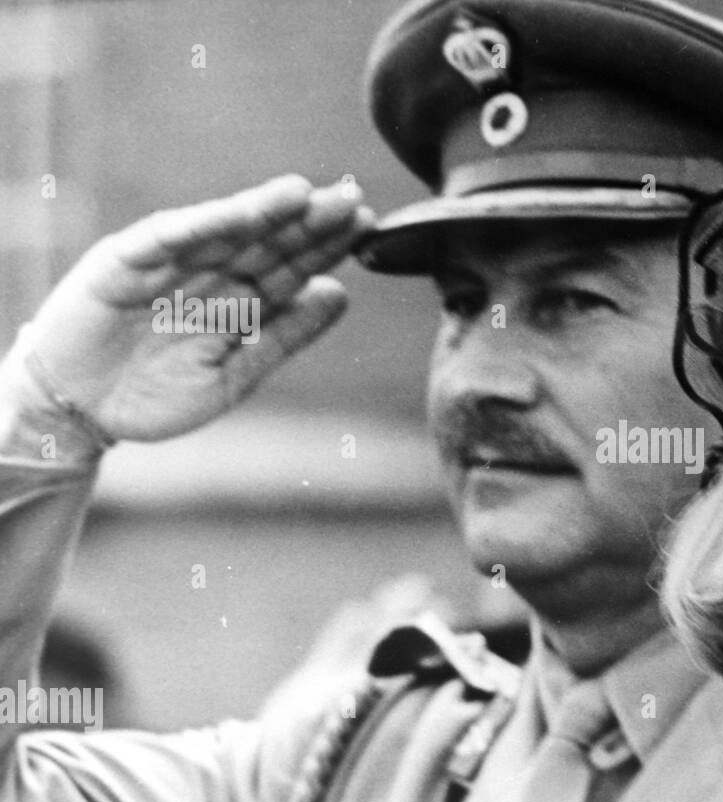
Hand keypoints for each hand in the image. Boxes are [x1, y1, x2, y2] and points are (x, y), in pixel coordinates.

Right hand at [21, 175, 372, 441]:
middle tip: (350, 200)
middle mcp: (210, 273)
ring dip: (263, 211)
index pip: (291, 268)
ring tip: (304, 195)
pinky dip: (204, 224)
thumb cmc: (159, 396)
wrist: (81, 411)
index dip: (326, 248)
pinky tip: (242, 212)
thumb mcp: (236, 375)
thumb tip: (340, 294)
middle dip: (307, 222)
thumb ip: (285, 335)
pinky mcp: (126, 259)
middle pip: (267, 242)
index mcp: (240, 301)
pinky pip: (168, 237)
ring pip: (224, 231)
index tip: (366, 227)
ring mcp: (170, 263)